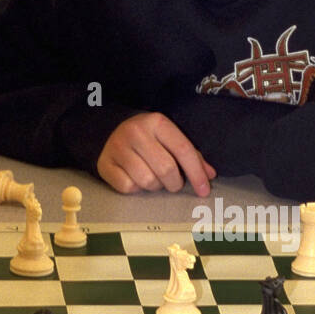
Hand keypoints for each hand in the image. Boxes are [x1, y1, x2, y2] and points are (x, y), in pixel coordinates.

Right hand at [98, 113, 215, 195]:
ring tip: (153, 178)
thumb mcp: (169, 138)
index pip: (183, 150)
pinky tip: (136, 179)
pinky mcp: (105, 164)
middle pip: (166, 169)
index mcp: (156, 122)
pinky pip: (129, 187)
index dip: (196, 173)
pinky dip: (136, 189)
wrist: (109, 132)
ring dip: (155, 186)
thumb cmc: (147, 139)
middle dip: (175, 183)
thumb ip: (191, 155)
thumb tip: (209, 174)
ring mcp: (118, 147)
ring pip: (147, 181)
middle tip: (174, 183)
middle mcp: (136, 132)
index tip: (204, 191)